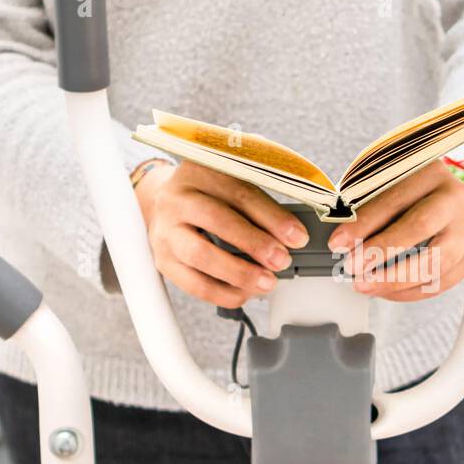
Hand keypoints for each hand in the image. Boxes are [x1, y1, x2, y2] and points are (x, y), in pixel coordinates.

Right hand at [135, 160, 308, 308]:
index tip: (297, 236)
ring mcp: (165, 231)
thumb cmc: (210, 192)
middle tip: (282, 260)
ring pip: (200, 255)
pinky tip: (246, 294)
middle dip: (255, 244)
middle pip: (217, 220)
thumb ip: (261, 181)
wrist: (166, 205)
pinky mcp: (163, 261)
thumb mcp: (231, 175)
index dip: (272, 216)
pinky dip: (222, 293)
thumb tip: (300, 207)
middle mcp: (176, 198)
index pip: (239, 192)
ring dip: (238, 273)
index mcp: (199, 169)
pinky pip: (193, 283)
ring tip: (267, 282)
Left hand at [327, 160, 463, 301]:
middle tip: (352, 268)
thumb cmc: (415, 196)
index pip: (395, 199)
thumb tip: (341, 239)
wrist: (455, 203)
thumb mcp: (391, 187)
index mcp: (432, 173)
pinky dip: (408, 292)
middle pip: (419, 228)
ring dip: (394, 280)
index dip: (364, 223)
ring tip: (365, 285)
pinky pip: (440, 283)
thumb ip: (367, 206)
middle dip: (381, 252)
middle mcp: (456, 199)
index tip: (339, 243)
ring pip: (433, 263)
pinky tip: (386, 290)